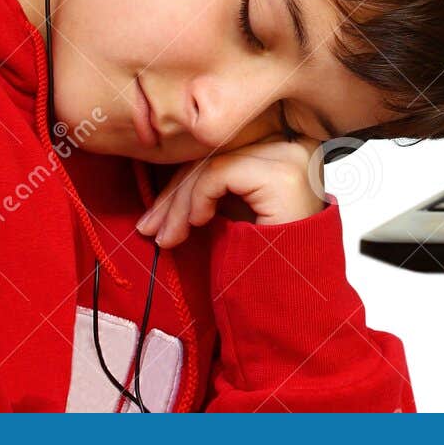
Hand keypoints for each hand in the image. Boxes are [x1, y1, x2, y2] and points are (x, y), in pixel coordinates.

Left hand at [135, 134, 326, 247]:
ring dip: (179, 203)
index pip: (222, 149)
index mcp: (285, 150)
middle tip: (150, 227)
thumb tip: (166, 175)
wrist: (292, 297)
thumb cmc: (265, 260)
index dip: (185, 180)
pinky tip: (197, 224)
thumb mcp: (235, 211)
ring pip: (211, 162)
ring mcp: (290, 158)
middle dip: (175, 193)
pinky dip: (198, 199)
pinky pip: (218, 173)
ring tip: (167, 237)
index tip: (157, 214)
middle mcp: (293, 147)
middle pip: (216, 153)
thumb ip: (213, 184)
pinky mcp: (280, 175)